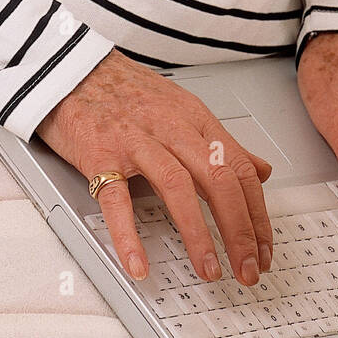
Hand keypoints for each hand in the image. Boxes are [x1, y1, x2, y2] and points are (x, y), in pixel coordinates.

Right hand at [37, 48, 273, 286]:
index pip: (239, 169)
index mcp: (196, 120)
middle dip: (239, 229)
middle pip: (218, 179)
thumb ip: (223, 144)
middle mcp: (172, 128)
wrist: (74, 68)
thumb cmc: (128, 92)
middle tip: (247, 270)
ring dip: (198, 234)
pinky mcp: (100, 154)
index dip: (257, 213)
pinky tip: (138, 263)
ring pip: (177, 186)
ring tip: (209, 269)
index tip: (263, 249)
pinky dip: (128, 234)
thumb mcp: (185, 110)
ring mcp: (136, 141)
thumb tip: (261, 170)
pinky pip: (116, 198)